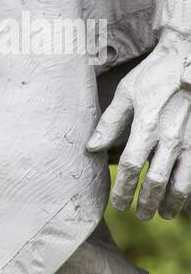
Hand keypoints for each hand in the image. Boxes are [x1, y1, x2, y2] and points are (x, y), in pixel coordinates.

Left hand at [87, 27, 190, 218]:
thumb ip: (110, 123)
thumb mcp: (126, 93)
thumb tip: (91, 147)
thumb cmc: (153, 75)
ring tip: (161, 213)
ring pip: (181, 182)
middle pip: (155, 180)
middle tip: (140, 215)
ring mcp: (188, 141)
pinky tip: (180, 196)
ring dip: (170, 202)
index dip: (123, 189)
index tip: (118, 204)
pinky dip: (187, 189)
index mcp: (146, 125)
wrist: (186, 59)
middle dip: (146, 202)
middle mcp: (169, 137)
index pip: (131, 166)